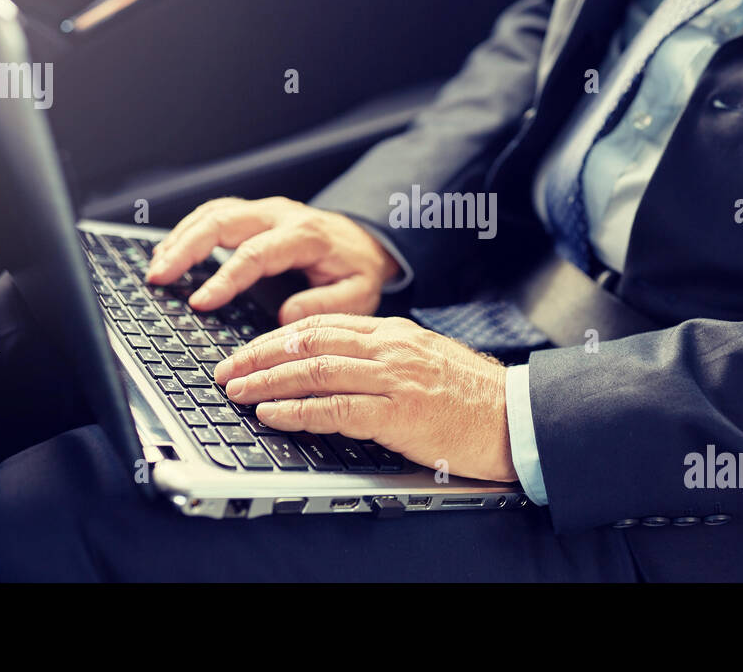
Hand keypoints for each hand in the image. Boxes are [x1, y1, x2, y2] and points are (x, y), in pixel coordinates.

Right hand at [145, 197, 400, 323]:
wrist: (367, 240)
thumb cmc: (358, 269)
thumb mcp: (358, 293)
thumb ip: (325, 305)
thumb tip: (286, 317)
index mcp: (304, 236)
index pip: (255, 254)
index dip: (224, 278)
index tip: (200, 302)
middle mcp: (280, 216)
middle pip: (223, 222)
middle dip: (185, 248)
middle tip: (158, 277)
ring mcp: (264, 211)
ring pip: (213, 212)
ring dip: (180, 237)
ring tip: (156, 268)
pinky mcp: (253, 214)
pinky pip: (214, 214)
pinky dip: (187, 230)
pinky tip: (170, 252)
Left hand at [216, 314, 517, 482]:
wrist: (516, 418)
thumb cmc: (472, 397)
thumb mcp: (423, 361)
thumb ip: (381, 358)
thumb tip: (333, 368)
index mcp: (392, 332)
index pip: (320, 324)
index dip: (275, 338)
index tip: (246, 352)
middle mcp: (389, 347)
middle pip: (308, 340)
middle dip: (258, 355)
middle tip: (226, 370)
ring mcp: (393, 378)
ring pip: (314, 370)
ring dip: (268, 382)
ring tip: (237, 391)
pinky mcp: (398, 413)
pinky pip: (335, 409)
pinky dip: (297, 411)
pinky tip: (272, 414)